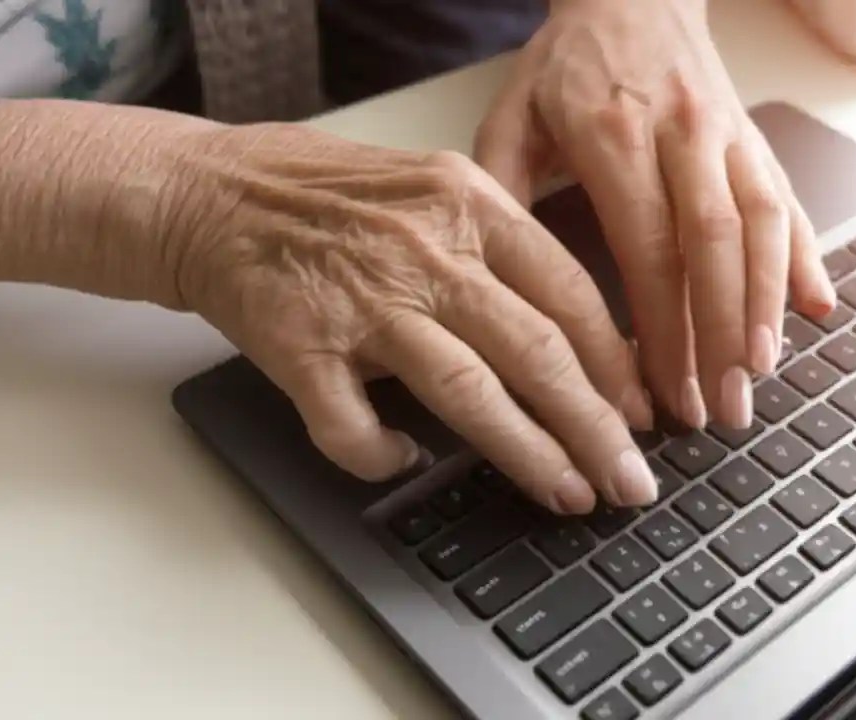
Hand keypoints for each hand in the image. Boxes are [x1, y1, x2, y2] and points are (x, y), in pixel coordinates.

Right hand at [168, 125, 658, 513]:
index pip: (570, 295)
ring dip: (528, 453)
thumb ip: (503, 254)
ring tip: (569, 495)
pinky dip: (383, 456)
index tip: (645, 416)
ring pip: (468, 392)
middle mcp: (425, 250)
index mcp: (470, 205)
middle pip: (536, 352)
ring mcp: (362, 300)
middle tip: (630, 481)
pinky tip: (404, 463)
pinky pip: (353, 426)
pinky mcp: (300, 345)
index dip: (618, 365)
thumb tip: (583, 349)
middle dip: (596, 427)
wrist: (210, 192)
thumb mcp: (435, 191)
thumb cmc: (332, 197)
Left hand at [476, 0, 836, 430]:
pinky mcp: (754, 137)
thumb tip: (502, 287)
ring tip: (762, 372)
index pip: (649, 246)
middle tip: (724, 408)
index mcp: (615, 134)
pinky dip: (805, 256)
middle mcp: (683, 132)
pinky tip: (815, 307)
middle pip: (715, 245)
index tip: (667, 391)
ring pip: (762, 224)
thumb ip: (502, 196)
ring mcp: (727, 133)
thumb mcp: (511, 117)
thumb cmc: (566, 64)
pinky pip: (787, 199)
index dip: (665, 327)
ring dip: (768, 304)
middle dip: (722, 335)